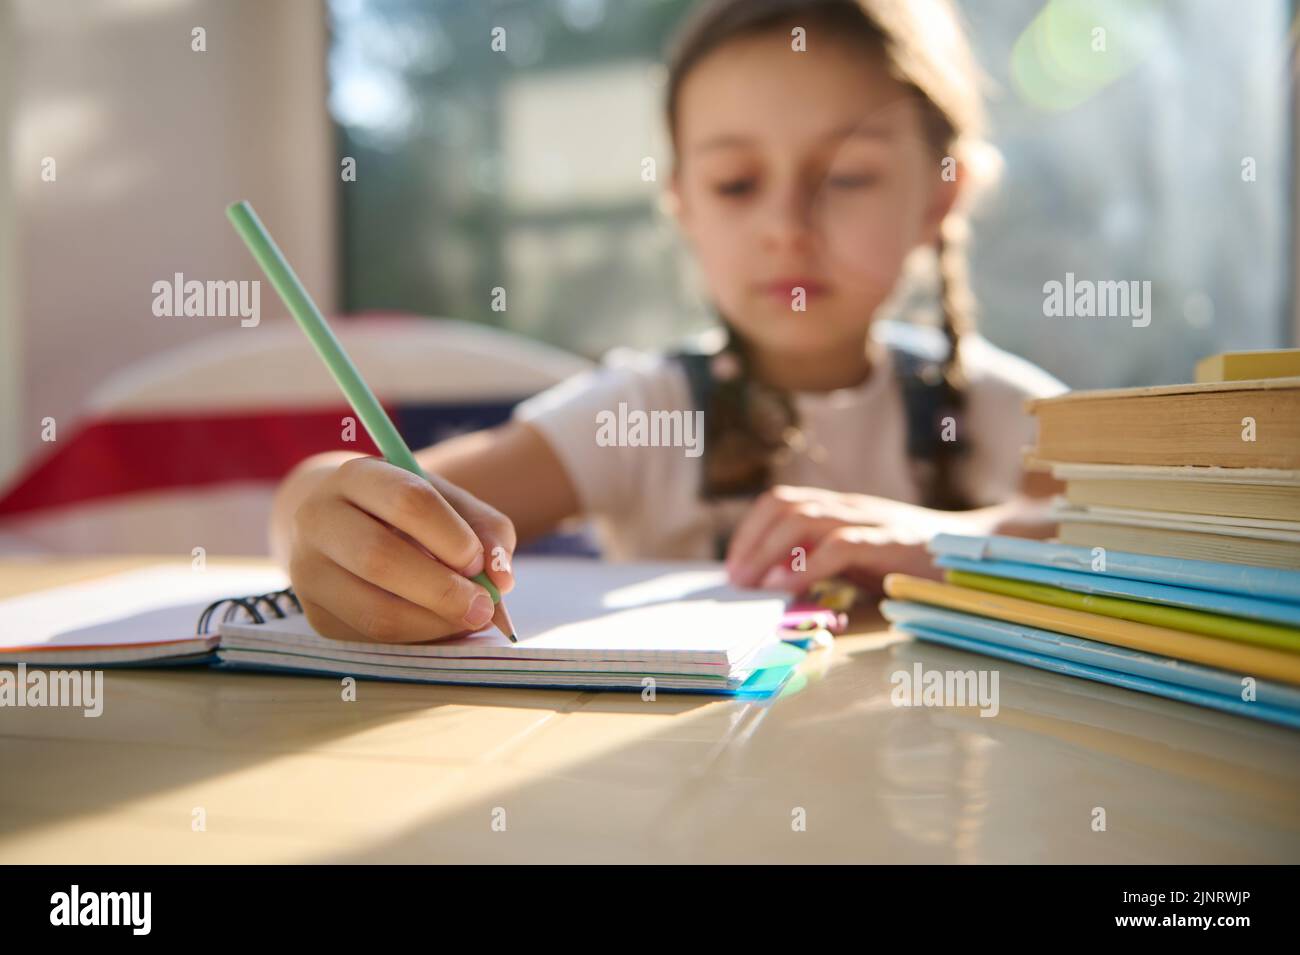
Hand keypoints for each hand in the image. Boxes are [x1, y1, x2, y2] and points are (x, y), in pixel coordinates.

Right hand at [288, 456, 516, 642]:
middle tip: (485, 606)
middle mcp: (319, 519)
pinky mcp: (315, 613)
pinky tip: (439, 626)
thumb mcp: (446, 502)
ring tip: (468, 619)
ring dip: (434, 623)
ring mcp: (307, 570)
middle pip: (380, 559)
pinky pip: (371, 638)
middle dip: (443, 591)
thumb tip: (502, 578)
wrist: (338, 523)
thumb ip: (485, 530)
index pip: (408, 500)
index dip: (452, 536)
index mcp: (357, 476)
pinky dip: (417, 639)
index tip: (478, 561)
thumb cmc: (403, 511)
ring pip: (374, 611)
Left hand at [725, 485, 967, 594]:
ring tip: (753, 583)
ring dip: (769, 551)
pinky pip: (841, 545)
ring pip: (805, 519)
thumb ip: (823, 566)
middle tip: (735, 580)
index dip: (749, 530)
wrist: (978, 551)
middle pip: (784, 505)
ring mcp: (872, 521)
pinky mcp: (893, 543)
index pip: (781, 501)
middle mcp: (851, 507)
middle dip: (750, 540)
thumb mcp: (861, 561)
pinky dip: (807, 565)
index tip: (733, 567)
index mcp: (840, 509)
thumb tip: (775, 586)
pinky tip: (789, 587)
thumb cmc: (913, 563)